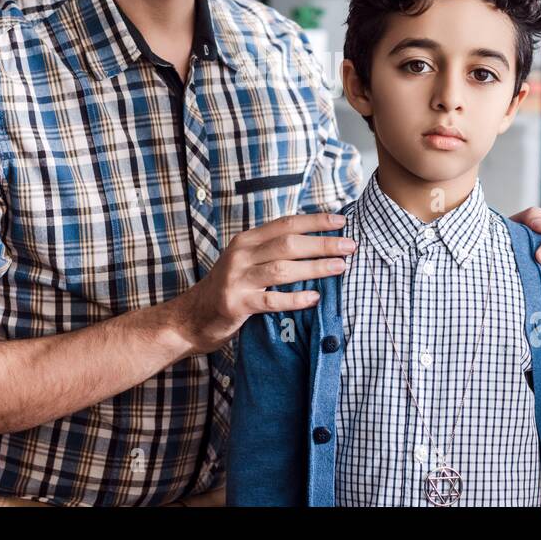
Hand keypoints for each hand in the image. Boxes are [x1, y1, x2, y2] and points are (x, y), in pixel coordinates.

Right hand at [171, 212, 356, 355]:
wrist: (190, 319)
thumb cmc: (227, 290)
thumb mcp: (245, 262)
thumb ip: (271, 251)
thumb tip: (314, 243)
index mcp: (246, 241)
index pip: (286, 223)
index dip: (315, 221)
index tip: (342, 221)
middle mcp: (241, 255)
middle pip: (288, 243)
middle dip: (322, 243)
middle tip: (350, 245)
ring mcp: (237, 279)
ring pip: (282, 269)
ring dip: (315, 267)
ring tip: (340, 267)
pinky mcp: (236, 304)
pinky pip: (270, 301)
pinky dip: (294, 299)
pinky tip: (314, 298)